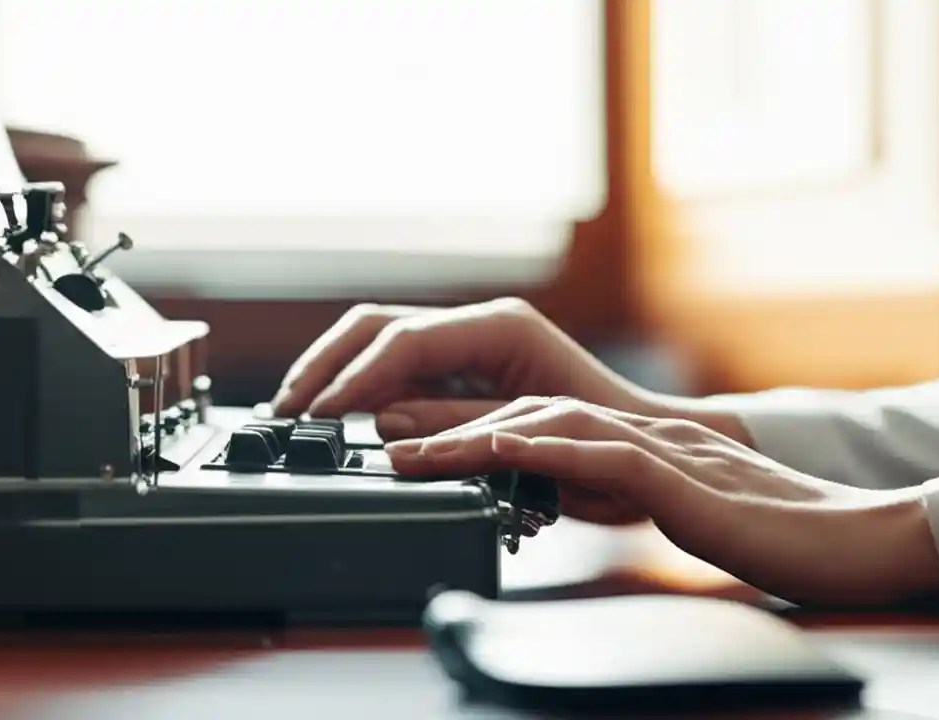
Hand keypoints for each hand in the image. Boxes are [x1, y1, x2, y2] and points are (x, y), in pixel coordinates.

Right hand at [270, 298, 650, 440]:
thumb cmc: (610, 441)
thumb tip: (383, 423)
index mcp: (501, 328)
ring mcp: (469, 344)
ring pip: (378, 340)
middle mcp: (480, 325)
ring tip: (297, 412)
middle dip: (326, 364)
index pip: (404, 340)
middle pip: (377, 326)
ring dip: (334, 373)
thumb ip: (457, 426)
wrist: (650, 448)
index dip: (353, 376)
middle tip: (287, 410)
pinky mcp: (462, 370)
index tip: (318, 413)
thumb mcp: (534, 436)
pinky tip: (336, 416)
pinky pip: (395, 368)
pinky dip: (358, 388)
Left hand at [385, 397, 938, 606]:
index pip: (508, 421)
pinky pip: (602, 455)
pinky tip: (505, 449)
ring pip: (542, 423)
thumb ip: (576, 482)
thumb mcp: (630, 497)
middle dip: (432, 418)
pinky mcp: (670, 475)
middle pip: (508, 410)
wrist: (815, 530)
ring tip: (408, 449)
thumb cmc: (727, 517)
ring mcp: (640, 445)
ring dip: (469, 432)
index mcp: (598, 436)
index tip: (379, 438)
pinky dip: (548, 450)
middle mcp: (611, 428)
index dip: (441, 425)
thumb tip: (516, 478)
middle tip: (366, 431)